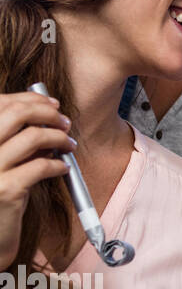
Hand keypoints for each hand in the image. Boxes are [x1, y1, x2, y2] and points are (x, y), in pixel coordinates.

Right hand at [0, 92, 74, 270]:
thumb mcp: (1, 160)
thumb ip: (13, 137)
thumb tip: (46, 111)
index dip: (29, 98)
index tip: (52, 103)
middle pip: (15, 113)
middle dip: (47, 112)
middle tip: (65, 121)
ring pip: (33, 137)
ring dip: (58, 137)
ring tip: (68, 145)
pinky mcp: (5, 190)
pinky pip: (41, 166)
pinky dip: (58, 164)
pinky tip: (62, 168)